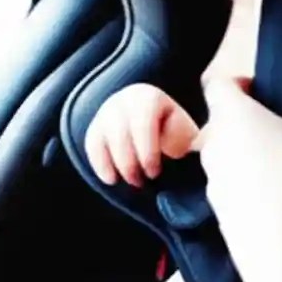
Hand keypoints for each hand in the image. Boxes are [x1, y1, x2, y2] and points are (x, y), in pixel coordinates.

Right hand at [83, 83, 197, 186]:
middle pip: (119, 133)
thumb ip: (184, 140)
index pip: (143, 123)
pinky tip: (111, 179)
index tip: (154, 173)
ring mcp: (107, 111)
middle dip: (130, 162)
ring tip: (132, 182)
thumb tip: (189, 153)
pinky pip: (91, 145)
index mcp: (150, 98)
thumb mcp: (184, 132)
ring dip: (116, 165)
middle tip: (141, 183)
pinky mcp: (96, 126)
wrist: (154, 122)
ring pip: (102, 139)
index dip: (147, 151)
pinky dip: (99, 164)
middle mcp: (125, 100)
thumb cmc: (174, 133)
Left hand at [194, 77, 281, 281]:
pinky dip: (256, 194)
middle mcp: (214, 149)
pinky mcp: (223, 221)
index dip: (242, 81)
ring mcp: (215, 188)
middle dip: (252, 124)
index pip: (219, 83)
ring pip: (230, 162)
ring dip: (253, 161)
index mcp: (232, 118)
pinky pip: (237, 196)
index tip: (267, 90)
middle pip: (224, 124)